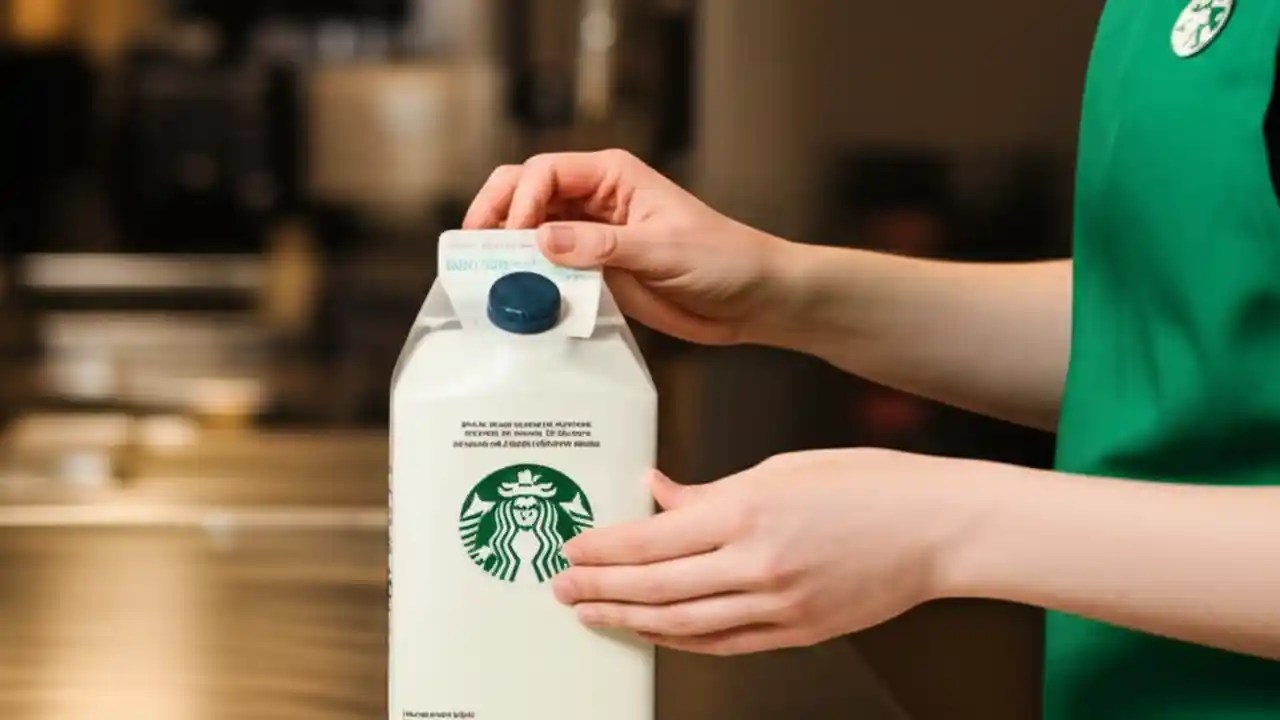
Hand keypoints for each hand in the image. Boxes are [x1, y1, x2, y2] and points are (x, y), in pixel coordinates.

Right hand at [463, 149, 794, 344]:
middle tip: (475, 249)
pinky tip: (516, 297)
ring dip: (508, 250)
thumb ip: (601, 246)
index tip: (515, 238)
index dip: (521, 200)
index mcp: (612, 175)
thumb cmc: (723, 259)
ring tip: (487, 276)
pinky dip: (529, 280)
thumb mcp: (663, 250)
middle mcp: (595, 199)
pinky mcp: (595, 270)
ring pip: (531, 232)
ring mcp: (592, 236)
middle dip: (497, 215)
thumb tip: (542, 240)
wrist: (752, 298)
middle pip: (526, 193)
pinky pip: (550, 269)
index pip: (545, 171)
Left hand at [551, 449, 970, 654]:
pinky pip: (721, 642)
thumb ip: (708, 491)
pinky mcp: (796, 632)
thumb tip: (657, 494)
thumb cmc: (869, 486)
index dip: (602, 548)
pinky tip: (655, 633)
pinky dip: (680, 639)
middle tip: (563, 588)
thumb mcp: (780, 468)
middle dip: (599, 588)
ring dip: (629, 620)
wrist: (936, 529)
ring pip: (681, 623)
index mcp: (748, 510)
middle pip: (654, 586)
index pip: (650, 539)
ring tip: (594, 614)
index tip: (573, 547)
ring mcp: (776, 605)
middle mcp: (756, 563)